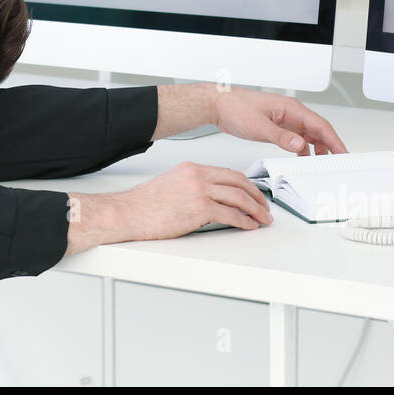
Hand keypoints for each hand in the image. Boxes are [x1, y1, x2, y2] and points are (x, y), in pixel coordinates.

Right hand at [121, 161, 273, 239]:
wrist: (128, 212)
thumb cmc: (145, 204)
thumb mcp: (172, 184)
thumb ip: (193, 186)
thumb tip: (211, 199)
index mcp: (192, 169)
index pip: (228, 173)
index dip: (246, 185)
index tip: (253, 194)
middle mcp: (198, 176)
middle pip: (239, 182)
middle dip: (257, 195)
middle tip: (265, 206)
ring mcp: (200, 191)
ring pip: (239, 198)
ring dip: (256, 210)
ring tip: (263, 219)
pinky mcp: (199, 209)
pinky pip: (231, 215)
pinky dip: (244, 221)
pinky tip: (249, 226)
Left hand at [214, 88, 346, 154]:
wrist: (218, 105)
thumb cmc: (235, 107)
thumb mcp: (259, 126)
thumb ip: (281, 137)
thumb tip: (300, 145)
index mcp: (291, 108)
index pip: (320, 125)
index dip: (335, 141)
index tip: (343, 153)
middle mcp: (291, 113)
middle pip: (318, 131)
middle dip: (329, 146)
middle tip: (337, 163)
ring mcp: (284, 119)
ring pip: (307, 135)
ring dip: (316, 149)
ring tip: (321, 164)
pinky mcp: (276, 126)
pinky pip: (295, 138)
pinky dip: (301, 149)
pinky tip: (301, 159)